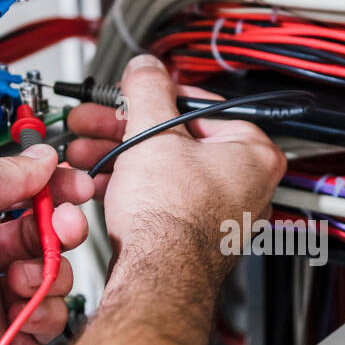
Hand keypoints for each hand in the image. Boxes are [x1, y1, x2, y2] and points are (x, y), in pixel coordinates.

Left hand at [0, 145, 93, 344]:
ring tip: (23, 274)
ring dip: (49, 271)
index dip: (53, 191)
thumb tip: (41, 159)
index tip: (75, 186)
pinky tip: (27, 305)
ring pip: (49, 280)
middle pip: (41, 238)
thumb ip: (13, 172)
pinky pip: (44, 323)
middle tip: (64, 226)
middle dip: (61, 229)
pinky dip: (45, 312)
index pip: (21, 199)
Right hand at [65, 54, 286, 275]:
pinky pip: (166, 198)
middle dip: (129, 128)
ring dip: (123, 156)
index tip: (133, 93)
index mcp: (254, 153)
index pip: (203, 106)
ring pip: (168, 169)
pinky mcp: (199, 234)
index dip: (157, 96)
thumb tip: (148, 68)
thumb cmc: (172, 218)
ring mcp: (225, 213)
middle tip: (100, 120)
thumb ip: (149, 90)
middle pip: (180, 139)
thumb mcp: (153, 134)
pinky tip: (103, 180)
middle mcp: (249, 184)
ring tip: (90, 149)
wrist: (156, 276)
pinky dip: (135, 186)